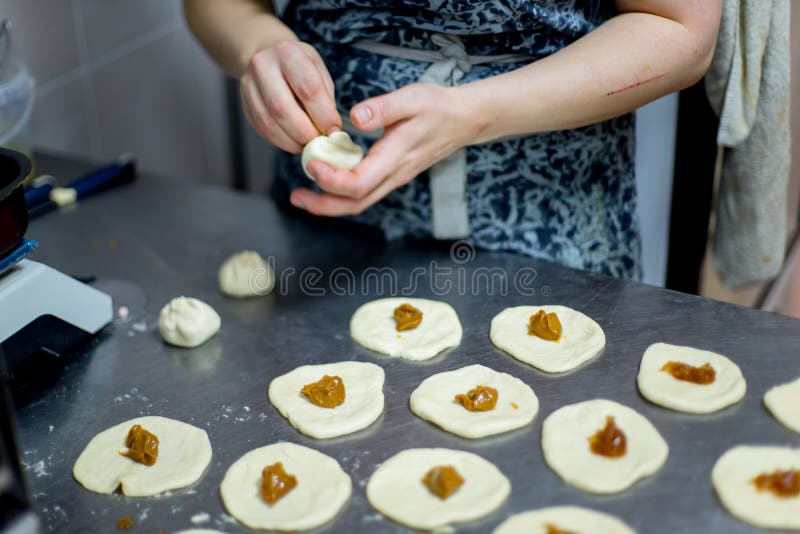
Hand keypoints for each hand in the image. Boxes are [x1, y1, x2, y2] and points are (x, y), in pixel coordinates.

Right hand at [240, 40, 339, 153]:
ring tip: (307, 144)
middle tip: (319, 141)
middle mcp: (263, 65)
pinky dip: (280, 141)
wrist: (267, 56)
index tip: (333, 129)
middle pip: (282, 108)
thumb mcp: (318, 71)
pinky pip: (261, 129)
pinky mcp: (244, 103)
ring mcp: (248, 85)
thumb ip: (325, 97)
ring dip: (291, 140)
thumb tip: (330, 130)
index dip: (323, 114)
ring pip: (268, 122)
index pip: (308, 88)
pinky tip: (293, 142)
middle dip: (304, 132)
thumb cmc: (300, 66)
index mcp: (288, 52)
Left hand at [290, 83, 483, 215]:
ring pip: (359, 202)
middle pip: (355, 204)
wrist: (462, 120)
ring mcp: (394, 178)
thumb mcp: (412, 98)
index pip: (359, 183)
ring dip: (330, 203)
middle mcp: (394, 175)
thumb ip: (383, 108)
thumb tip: (354, 117)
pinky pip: (364, 193)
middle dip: (323, 205)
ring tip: (303, 194)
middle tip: (296, 196)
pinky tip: (326, 180)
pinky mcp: (392, 176)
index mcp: (396, 157)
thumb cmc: (437, 107)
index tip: (312, 164)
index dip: (332, 181)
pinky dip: (341, 194)